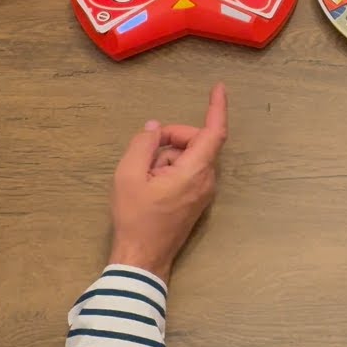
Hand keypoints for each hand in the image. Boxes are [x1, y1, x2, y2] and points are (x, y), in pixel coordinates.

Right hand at [110, 83, 228, 280]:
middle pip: (196, 142)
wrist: (143, 259)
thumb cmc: (136, 217)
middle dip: (172, 137)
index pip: (214, 131)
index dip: (217, 107)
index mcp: (195, 171)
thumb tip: (155, 128)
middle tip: (145, 150)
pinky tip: (151, 184)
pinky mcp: (197, 200)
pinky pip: (188, 171)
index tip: (218, 88)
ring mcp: (204, 192)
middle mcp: (207, 180)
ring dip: (167, 156)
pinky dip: (170, 169)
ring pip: (190, 157)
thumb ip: (144, 144)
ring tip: (144, 176)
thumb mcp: (129, 175)